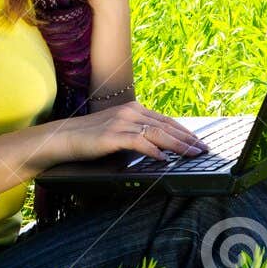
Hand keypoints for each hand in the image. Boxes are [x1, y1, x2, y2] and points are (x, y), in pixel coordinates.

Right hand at [51, 99, 205, 163]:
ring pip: (157, 133)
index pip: (166, 120)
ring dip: (178, 145)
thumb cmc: (90, 138)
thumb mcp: (118, 132)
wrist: (62, 137)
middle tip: (204, 150)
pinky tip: (165, 158)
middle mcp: (130, 112)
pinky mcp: (112, 135)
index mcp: (133, 109)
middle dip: (188, 139)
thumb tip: (161, 148)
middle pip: (166, 125)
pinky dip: (154, 150)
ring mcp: (121, 122)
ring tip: (192, 154)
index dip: (185, 131)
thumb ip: (137, 134)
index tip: (199, 142)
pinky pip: (139, 141)